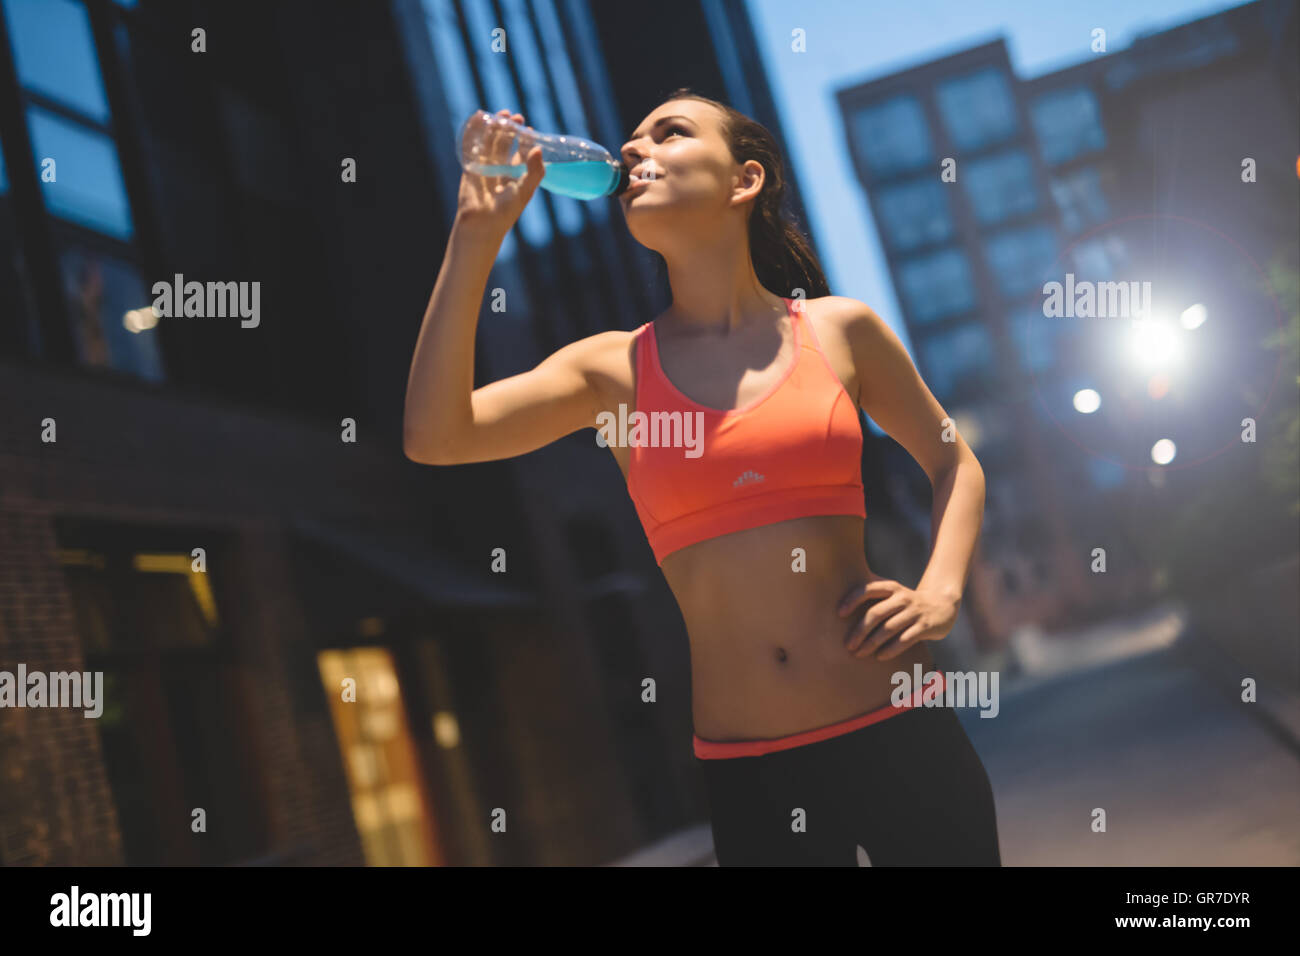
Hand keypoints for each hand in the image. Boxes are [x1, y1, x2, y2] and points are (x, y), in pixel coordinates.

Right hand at [455, 109, 544, 238]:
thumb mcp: (525, 191)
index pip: (521, 155)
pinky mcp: (471, 167)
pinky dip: (474, 132)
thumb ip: (534, 171)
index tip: (529, 129)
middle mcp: (501, 171)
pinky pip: (472, 146)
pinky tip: (479, 119)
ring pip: (490, 143)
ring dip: (494, 129)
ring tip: (502, 114)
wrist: (481, 224)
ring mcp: (485, 168)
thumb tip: (538, 149)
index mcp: (516, 177)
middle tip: (516, 117)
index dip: (524, 142)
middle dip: (510, 131)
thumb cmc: (506, 212)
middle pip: (505, 145)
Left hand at [838, 571, 959, 660]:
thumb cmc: (908, 603)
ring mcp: (915, 612)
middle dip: (859, 631)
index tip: (839, 614)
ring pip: (889, 628)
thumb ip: (873, 600)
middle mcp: (902, 597)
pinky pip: (905, 639)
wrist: (943, 605)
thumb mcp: (893, 595)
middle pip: (876, 613)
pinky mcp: (925, 626)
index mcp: (891, 588)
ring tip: (859, 654)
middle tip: (848, 645)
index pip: (868, 590)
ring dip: (872, 643)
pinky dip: (891, 649)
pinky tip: (880, 657)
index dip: (852, 600)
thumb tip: (838, 613)